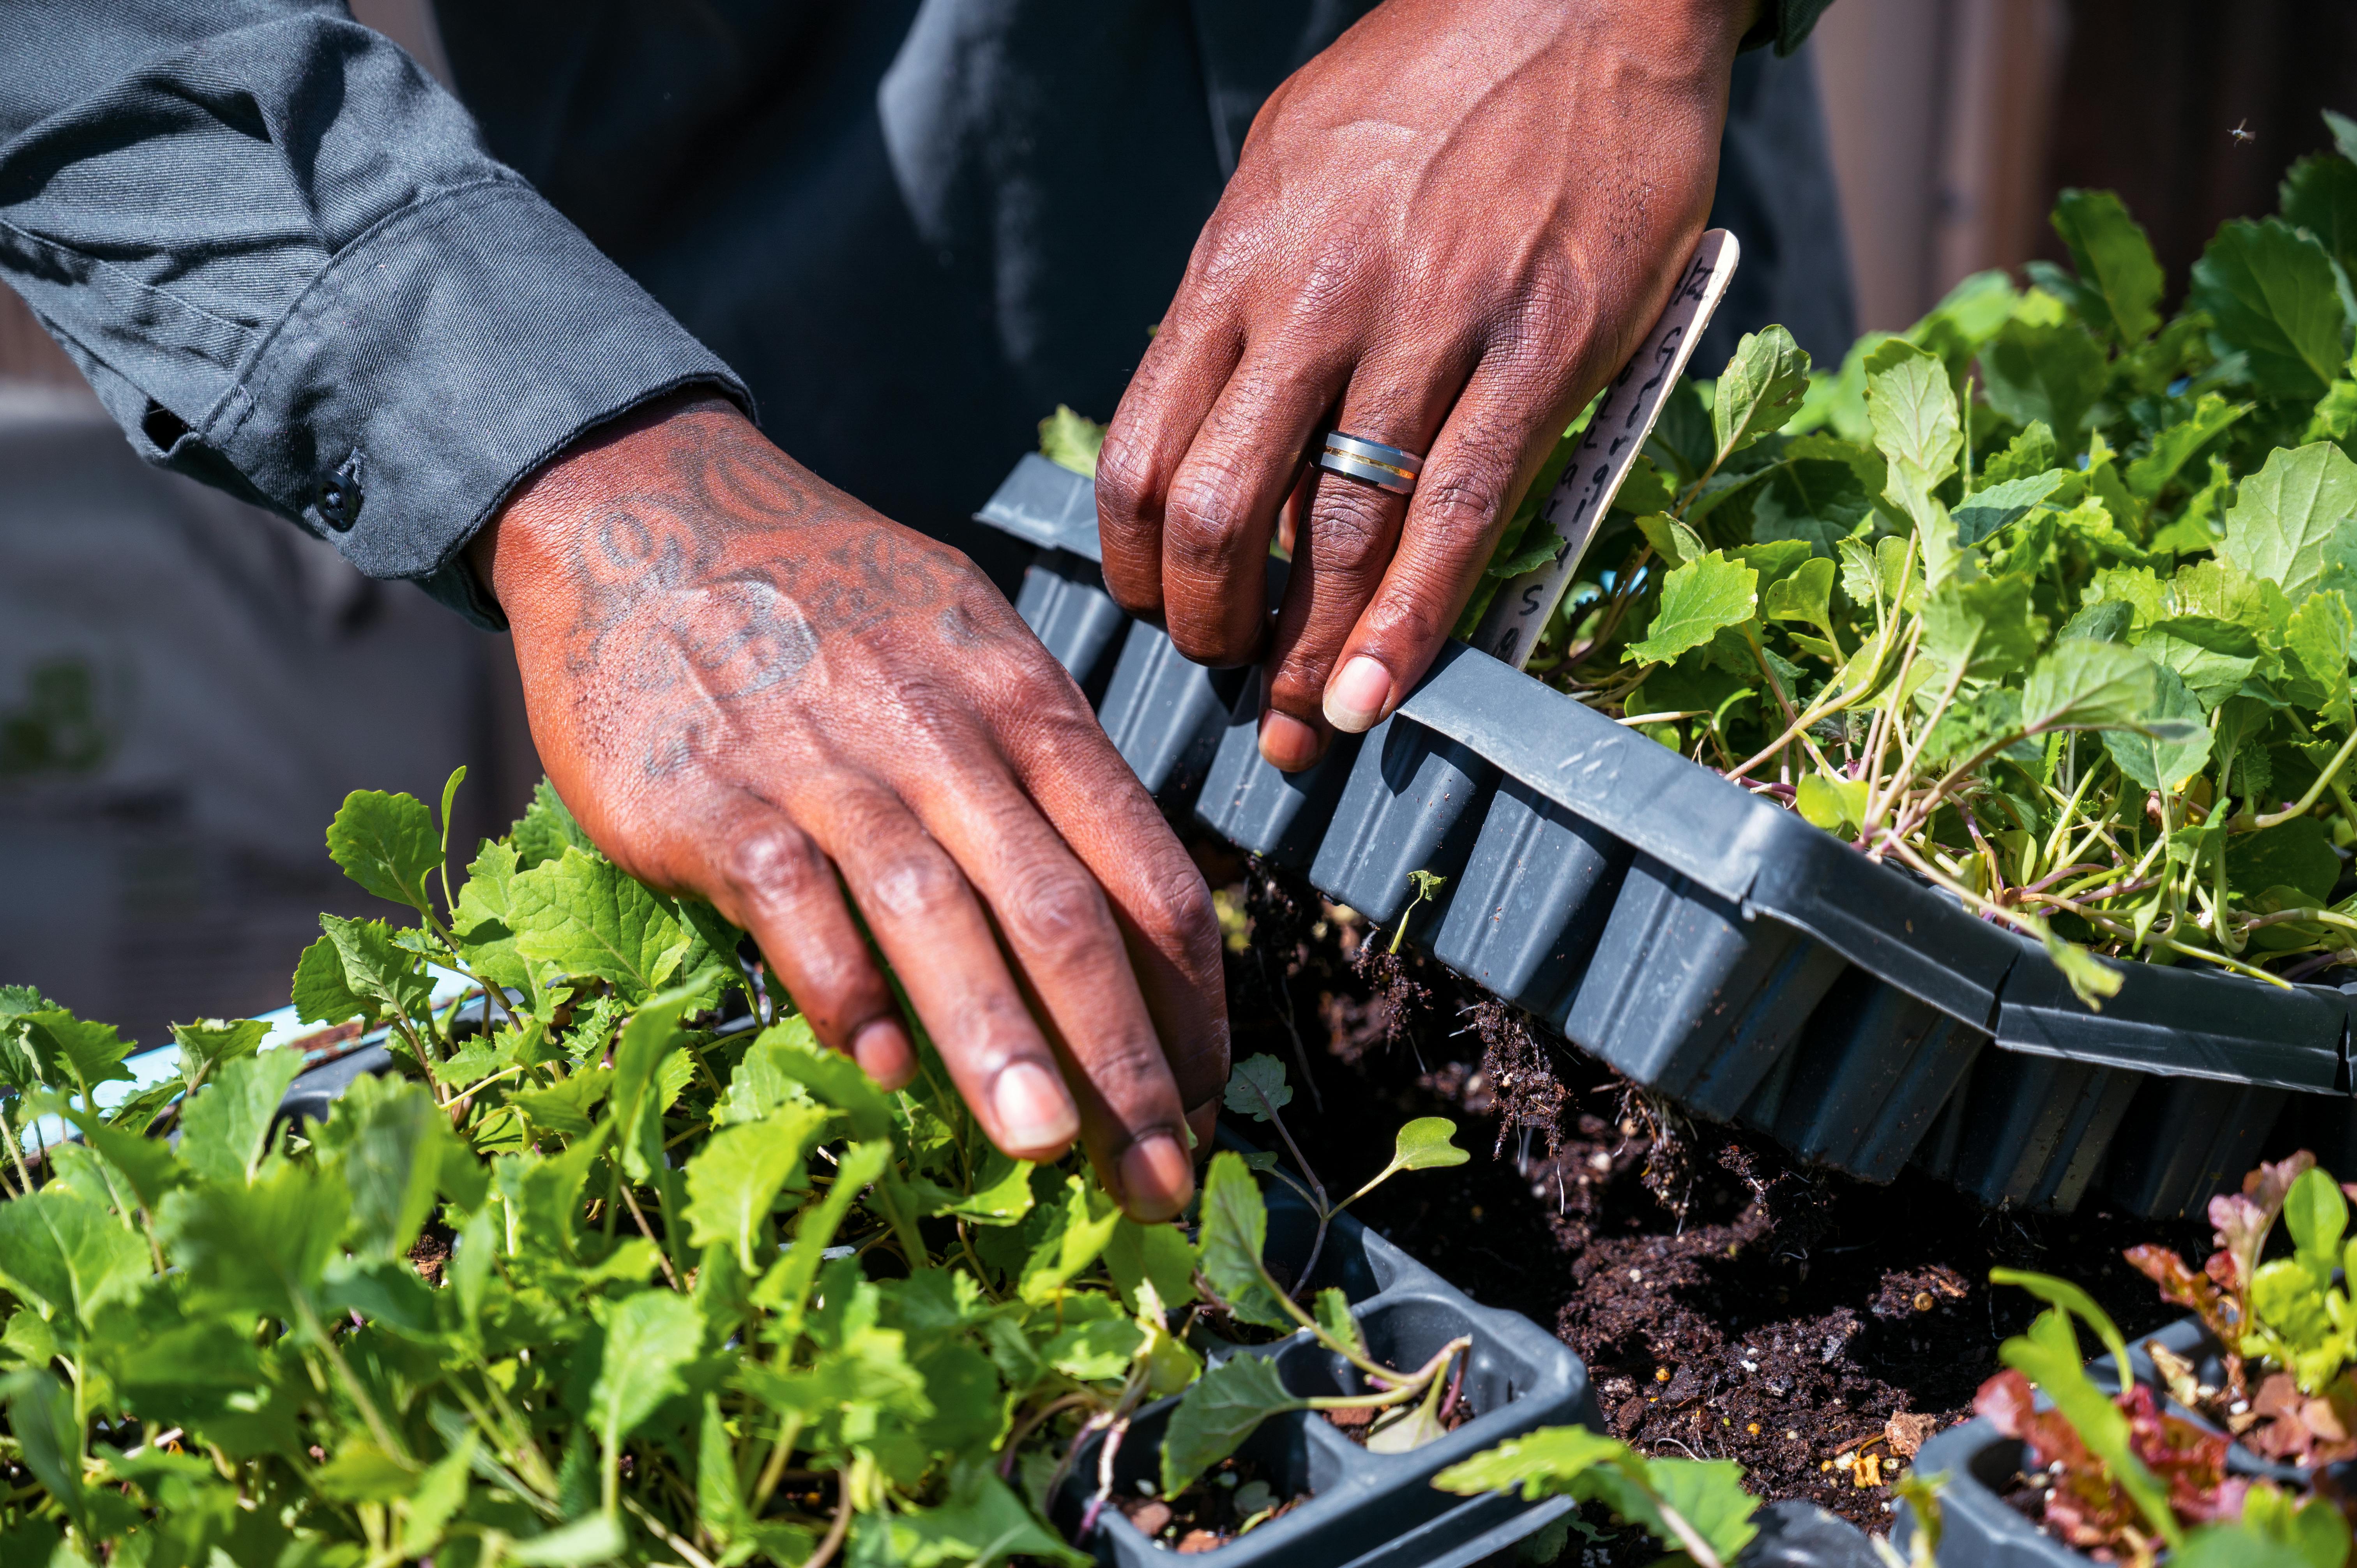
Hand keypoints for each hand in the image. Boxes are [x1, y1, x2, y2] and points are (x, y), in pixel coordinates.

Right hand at [473, 394, 1226, 1219]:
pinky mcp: (709, 795)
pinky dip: (842, 989)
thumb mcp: (969, 646)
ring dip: (999, 1042)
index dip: (1188, 1000)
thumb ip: (1043, 771)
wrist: (646, 506)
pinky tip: (881, 1072)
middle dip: (1122, 1058)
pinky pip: (793, 904)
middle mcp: (941, 729)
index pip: (1145, 870)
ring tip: (1049, 1154)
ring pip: (936, 913)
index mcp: (1024, 700)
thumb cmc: (830, 601)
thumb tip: (1118, 922)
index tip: (1207, 1101)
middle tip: (1158, 1179)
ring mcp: (823, 761)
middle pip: (1062, 911)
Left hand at [1096, 0, 1754, 768]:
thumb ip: (1242, 292)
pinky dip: (1413, 621)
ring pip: (1336, 533)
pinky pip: (1459, 514)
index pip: (1141, 451)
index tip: (1155, 610)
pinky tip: (1384, 691)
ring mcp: (1427, 329)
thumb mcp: (1287, 164)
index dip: (1133, 564)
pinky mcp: (1536, 351)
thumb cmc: (1429, 82)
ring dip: (1312, 652)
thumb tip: (1209, 406)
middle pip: (1215, 512)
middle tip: (1232, 676)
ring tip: (1309, 722)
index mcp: (1238, 261)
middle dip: (1210, 627)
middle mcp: (1313, 301)